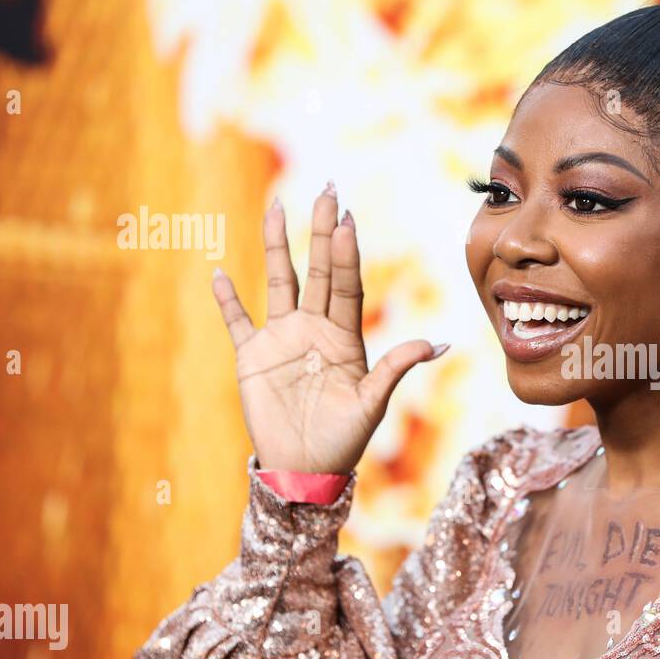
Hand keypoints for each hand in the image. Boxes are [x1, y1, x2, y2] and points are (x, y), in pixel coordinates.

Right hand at [211, 183, 447, 473]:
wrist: (306, 468)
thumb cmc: (344, 439)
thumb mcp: (373, 402)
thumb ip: (397, 367)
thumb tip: (440, 344)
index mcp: (344, 336)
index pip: (346, 283)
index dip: (347, 252)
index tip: (348, 220)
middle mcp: (314, 329)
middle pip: (317, 269)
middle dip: (321, 231)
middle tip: (327, 190)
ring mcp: (282, 339)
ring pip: (278, 282)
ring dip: (275, 246)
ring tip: (275, 207)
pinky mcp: (252, 358)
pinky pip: (238, 322)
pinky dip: (228, 301)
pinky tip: (218, 274)